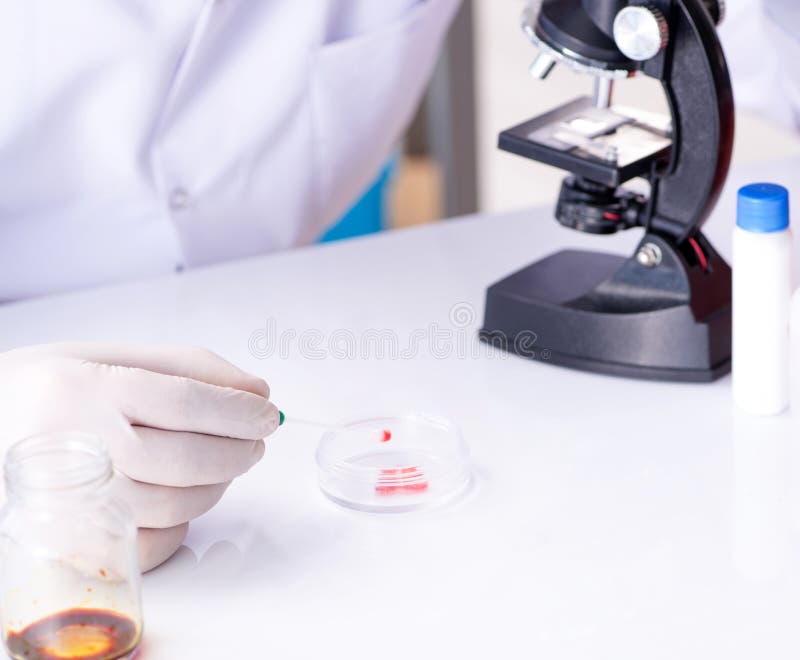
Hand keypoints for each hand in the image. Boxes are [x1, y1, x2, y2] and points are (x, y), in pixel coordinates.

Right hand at [0, 343, 277, 570]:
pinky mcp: (73, 541)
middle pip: (185, 461)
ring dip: (217, 486)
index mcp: (88, 390)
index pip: (184, 402)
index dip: (237, 412)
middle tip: (254, 442)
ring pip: (175, 506)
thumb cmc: (56, 388)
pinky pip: (150, 545)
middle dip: (237, 453)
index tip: (268, 415)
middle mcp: (79, 446)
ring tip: (222, 464)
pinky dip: (183, 524)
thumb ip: (189, 368)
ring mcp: (73, 501)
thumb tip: (257, 392)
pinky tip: (183, 496)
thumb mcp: (114, 357)